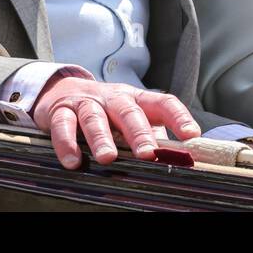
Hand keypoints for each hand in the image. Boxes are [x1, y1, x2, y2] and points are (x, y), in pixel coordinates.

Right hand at [31, 75, 200, 170]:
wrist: (61, 91)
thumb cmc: (105, 113)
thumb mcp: (129, 119)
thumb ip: (151, 134)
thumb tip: (179, 158)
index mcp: (136, 99)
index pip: (161, 102)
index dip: (178, 117)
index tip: (191, 135)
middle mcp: (112, 98)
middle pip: (128, 111)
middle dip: (139, 132)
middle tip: (147, 154)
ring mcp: (86, 102)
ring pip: (94, 117)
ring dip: (101, 137)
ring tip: (108, 158)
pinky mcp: (60, 111)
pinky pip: (63, 125)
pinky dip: (67, 143)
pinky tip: (73, 161)